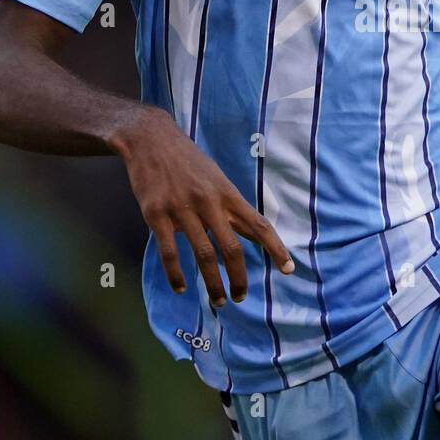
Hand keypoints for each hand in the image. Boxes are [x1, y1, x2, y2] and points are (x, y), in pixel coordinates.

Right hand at [112, 107, 293, 307]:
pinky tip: (180, 287)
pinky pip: (170, 251)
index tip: (289, 269)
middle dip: (240, 277)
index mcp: (227, 193)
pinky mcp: (156, 214)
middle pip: (232, 247)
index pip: (258, 224)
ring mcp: (182, 209)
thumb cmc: (187, 160)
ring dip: (213, 283)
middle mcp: (208, 202)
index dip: (275, 248)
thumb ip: (229, 205)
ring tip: (219, 301)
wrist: (150, 139)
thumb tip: (249, 231)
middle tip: (241, 297)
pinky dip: (176, 274)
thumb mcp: (215, 177)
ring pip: (203, 254)